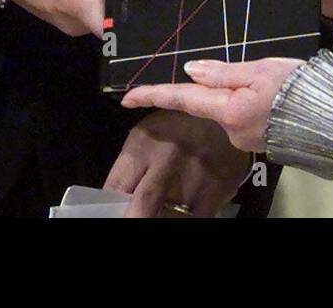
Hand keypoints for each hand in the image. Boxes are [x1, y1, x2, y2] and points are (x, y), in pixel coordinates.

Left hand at [103, 109, 251, 217]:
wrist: (223, 112)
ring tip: (160, 211)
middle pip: (142, 208)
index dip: (109, 208)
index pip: (114, 188)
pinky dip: (186, 218)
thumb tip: (114, 201)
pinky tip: (182, 213)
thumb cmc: (179, 124)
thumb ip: (130, 167)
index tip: (112, 212)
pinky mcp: (216, 190)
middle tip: (134, 217)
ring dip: (162, 217)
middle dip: (134, 218)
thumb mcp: (148, 135)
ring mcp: (194, 177)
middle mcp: (167, 159)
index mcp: (143, 143)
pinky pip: (196, 219)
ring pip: (170, 218)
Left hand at [121, 58, 301, 153]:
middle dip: (217, 86)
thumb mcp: (261, 69)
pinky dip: (251, 103)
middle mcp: (232, 130)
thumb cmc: (301, 89)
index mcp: (228, 110)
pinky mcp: (262, 141)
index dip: (153, 95)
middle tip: (249, 69)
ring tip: (273, 79)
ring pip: (229, 110)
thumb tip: (190, 70)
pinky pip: (246, 118)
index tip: (126, 97)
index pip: (182, 99)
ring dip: (239, 93)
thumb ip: (224, 72)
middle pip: (209, 103)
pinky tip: (273, 96)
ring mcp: (247, 139)